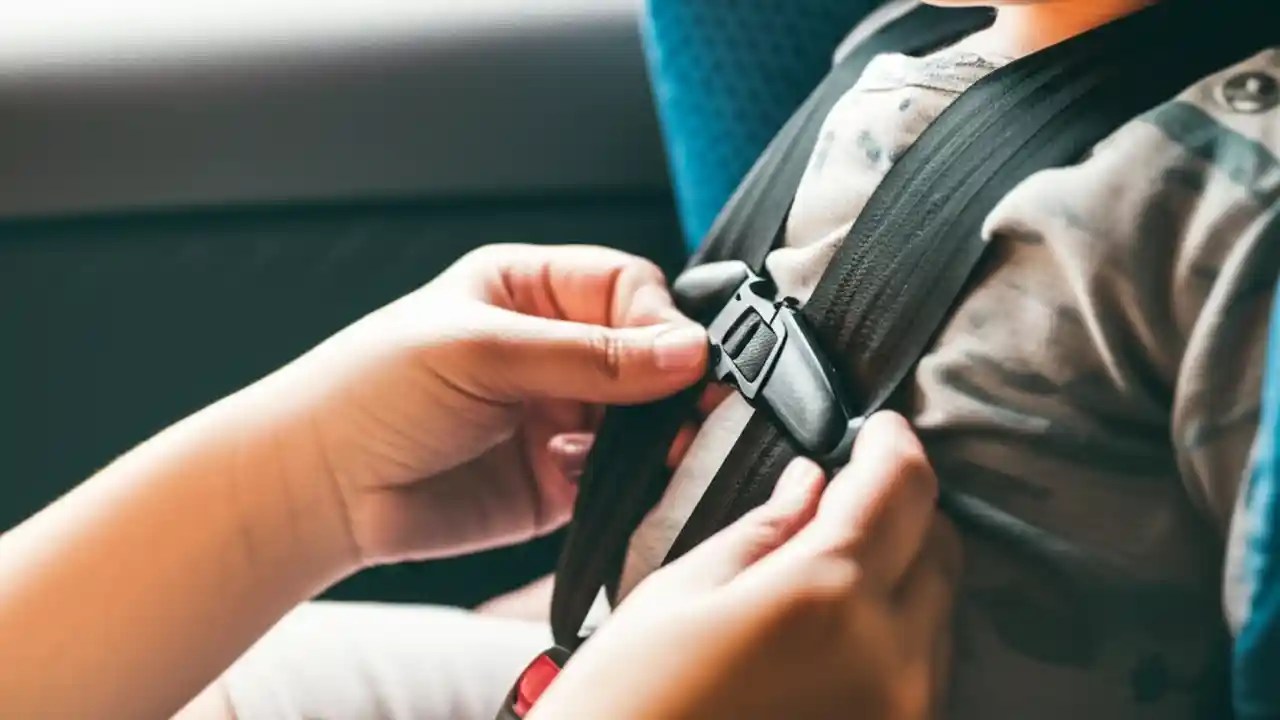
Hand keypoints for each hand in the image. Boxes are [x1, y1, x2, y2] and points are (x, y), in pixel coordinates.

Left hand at [255, 244, 707, 566]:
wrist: (318, 489)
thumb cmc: (369, 393)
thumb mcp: (481, 351)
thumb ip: (589, 355)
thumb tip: (687, 352)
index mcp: (530, 291)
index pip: (628, 288)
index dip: (659, 320)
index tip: (680, 359)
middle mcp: (552, 350)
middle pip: (649, 355)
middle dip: (670, 384)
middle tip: (690, 411)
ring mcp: (558, 414)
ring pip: (644, 420)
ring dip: (655, 437)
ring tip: (652, 450)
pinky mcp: (557, 479)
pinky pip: (619, 477)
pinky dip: (622, 480)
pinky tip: (577, 472)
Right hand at [534, 412, 961, 719]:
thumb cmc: (624, 706)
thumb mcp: (677, 597)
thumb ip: (761, 531)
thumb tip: (810, 485)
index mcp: (824, 596)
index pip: (903, 487)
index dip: (892, 443)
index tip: (877, 430)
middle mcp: (889, 658)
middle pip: (940, 545)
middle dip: (901, 507)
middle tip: (848, 498)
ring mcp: (904, 714)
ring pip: (941, 610)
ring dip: (903, 572)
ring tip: (833, 571)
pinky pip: (926, 669)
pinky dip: (898, 633)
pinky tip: (839, 632)